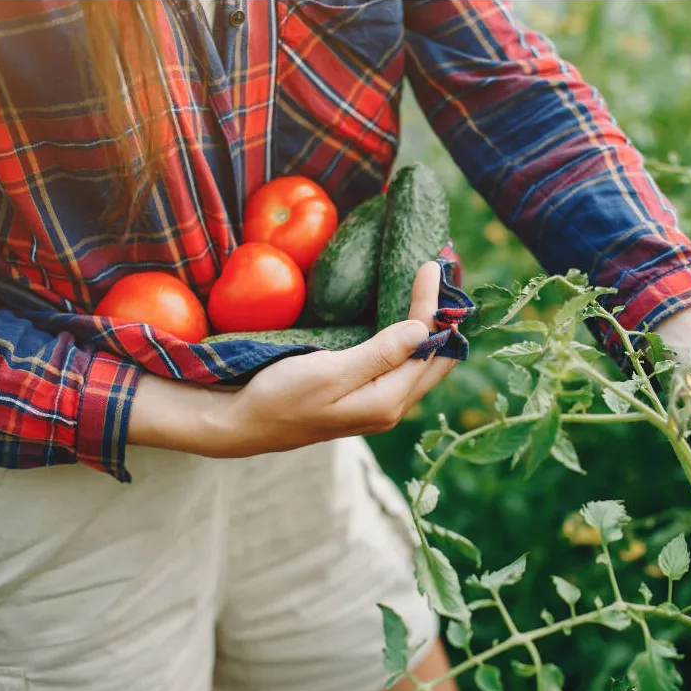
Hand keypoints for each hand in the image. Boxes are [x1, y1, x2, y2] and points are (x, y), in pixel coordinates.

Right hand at [129, 261, 456, 457]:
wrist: (242, 424)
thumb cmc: (280, 397)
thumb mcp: (330, 373)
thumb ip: (380, 354)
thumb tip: (423, 329)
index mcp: (387, 401)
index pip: (427, 348)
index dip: (433, 307)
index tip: (432, 266)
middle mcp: (390, 406)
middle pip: (435, 359)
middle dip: (444, 318)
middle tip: (448, 274)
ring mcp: (378, 403)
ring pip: (420, 362)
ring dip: (431, 328)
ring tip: (435, 291)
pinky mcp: (364, 395)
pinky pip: (401, 364)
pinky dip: (411, 338)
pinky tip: (408, 318)